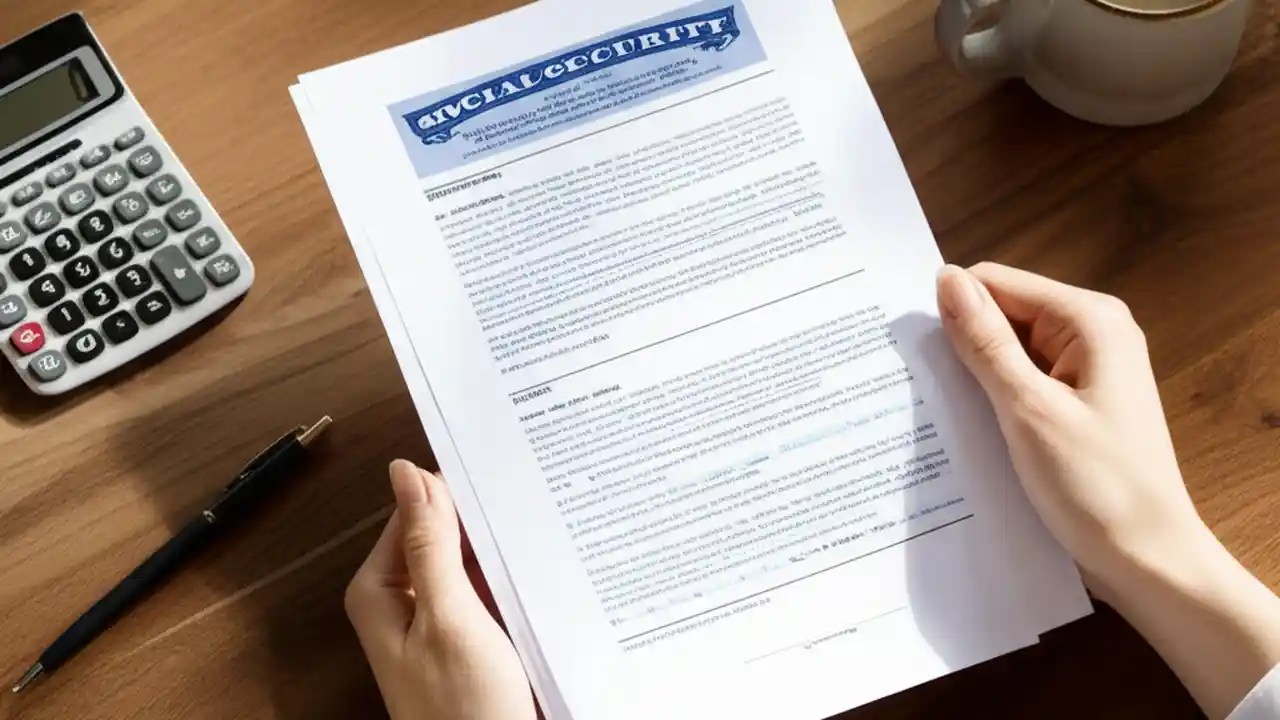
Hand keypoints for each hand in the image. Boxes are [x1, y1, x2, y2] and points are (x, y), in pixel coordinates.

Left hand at [345, 460, 535, 719]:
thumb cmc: (464, 712)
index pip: (414, 510)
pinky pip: (485, 591)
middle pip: (442, 534)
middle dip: (482, 520)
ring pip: (468, 561)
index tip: (501, 470)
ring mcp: (435, 620)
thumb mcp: (449, 618)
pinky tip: (538, 571)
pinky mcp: (466, 637)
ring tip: (539, 531)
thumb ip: (427, 543)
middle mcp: (402, 601)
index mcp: (379, 590)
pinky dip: (509, 580)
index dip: (458, 490)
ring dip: (500, 550)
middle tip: (529, 498)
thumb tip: (406, 473)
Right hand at [937, 263, 1279, 718]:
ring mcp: (1087, 370)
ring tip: (937, 410)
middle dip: (960, 344)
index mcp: (1089, 320)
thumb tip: (946, 279)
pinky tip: (967, 428)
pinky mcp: (1077, 404)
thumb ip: (985, 342)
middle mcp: (1093, 333)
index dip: (950, 309)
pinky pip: (1021, 383)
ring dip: (973, 377)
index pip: (996, 283)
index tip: (907, 346)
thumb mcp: (1028, 410)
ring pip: (1007, 352)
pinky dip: (992, 401)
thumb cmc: (1097, 487)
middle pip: (1002, 313)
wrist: (1149, 561)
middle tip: (916, 385)